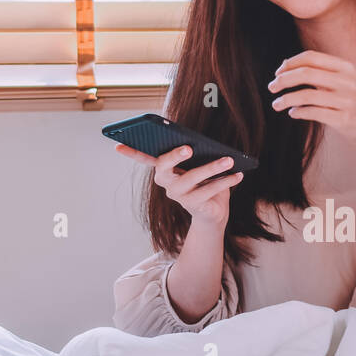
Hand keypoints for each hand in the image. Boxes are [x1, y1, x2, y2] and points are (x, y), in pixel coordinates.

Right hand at [113, 142, 242, 228]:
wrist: (213, 213)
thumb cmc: (204, 181)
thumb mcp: (199, 164)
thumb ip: (194, 153)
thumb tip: (199, 142)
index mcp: (164, 169)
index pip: (144, 158)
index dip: (130, 152)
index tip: (117, 145)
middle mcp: (167, 183)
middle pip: (164, 168)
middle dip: (174, 157)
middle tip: (189, 148)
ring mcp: (179, 196)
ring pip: (192, 179)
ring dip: (212, 168)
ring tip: (228, 159)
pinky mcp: (193, 206)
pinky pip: (209, 191)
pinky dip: (225, 181)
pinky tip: (237, 174)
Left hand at [267, 49, 355, 156]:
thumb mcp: (345, 81)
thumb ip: (320, 72)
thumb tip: (285, 64)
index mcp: (346, 67)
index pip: (311, 57)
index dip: (290, 63)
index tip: (278, 72)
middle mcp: (348, 81)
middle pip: (306, 73)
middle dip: (283, 79)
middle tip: (271, 87)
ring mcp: (347, 100)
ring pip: (306, 95)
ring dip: (286, 99)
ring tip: (276, 104)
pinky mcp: (344, 119)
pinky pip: (313, 113)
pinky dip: (298, 112)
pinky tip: (293, 113)